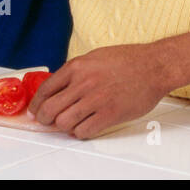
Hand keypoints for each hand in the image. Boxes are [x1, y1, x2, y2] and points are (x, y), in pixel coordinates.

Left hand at [29, 44, 171, 139]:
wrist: (154, 66)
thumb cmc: (128, 60)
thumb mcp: (94, 57)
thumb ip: (76, 71)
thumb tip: (59, 86)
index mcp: (77, 67)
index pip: (46, 89)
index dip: (36, 103)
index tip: (35, 110)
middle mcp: (83, 83)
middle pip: (50, 109)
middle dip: (44, 118)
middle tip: (46, 121)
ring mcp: (96, 100)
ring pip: (64, 122)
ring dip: (63, 126)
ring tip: (68, 124)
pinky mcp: (109, 114)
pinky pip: (84, 130)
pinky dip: (80, 132)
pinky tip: (83, 127)